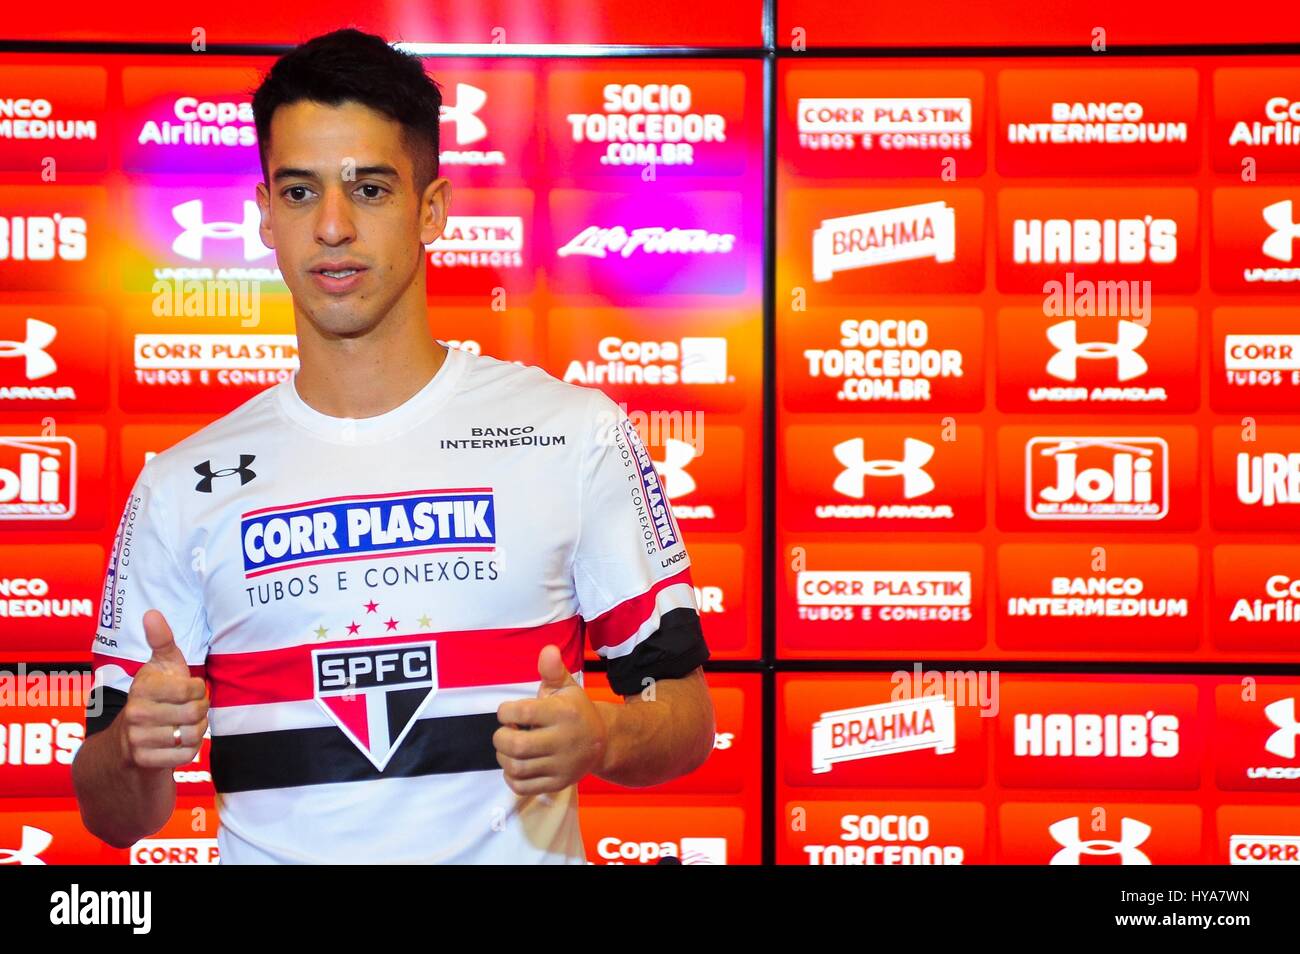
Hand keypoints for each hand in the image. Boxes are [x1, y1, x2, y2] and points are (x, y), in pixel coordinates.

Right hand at [117, 609, 208, 770]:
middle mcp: (136, 714)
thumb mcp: (159, 665)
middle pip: (195, 713)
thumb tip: (152, 613)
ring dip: (197, 730)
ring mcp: (138, 739)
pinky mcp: (145, 761)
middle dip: (200, 711)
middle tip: (192, 709)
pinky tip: (179, 742)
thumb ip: (161, 640)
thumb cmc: (155, 695)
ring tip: (186, 724)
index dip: (199, 689)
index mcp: (142, 688)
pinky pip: (186, 756)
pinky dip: (189, 749)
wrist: (128, 741)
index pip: (193, 689)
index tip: (191, 689)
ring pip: (192, 736)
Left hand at [493, 644, 606, 795]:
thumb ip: (553, 670)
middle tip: (505, 731)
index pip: (522, 713)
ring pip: (517, 768)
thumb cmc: (575, 711)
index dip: (505, 712)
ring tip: (509, 748)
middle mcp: (563, 741)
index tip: (507, 712)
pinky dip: (511, 777)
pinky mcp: (557, 783)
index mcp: (562, 713)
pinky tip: (515, 765)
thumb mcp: (567, 687)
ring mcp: (561, 765)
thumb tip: (547, 649)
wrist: (603, 742)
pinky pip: (523, 787)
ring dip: (504, 757)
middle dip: (500, 737)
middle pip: (516, 746)